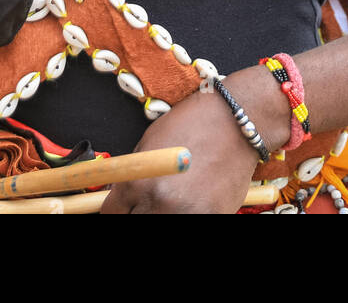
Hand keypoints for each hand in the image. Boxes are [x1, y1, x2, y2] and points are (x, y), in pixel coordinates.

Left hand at [101, 66, 279, 212]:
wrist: (235, 124)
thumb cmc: (191, 124)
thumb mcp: (149, 142)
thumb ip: (133, 173)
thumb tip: (121, 194)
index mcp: (138, 182)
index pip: (112, 212)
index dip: (115, 209)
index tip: (121, 206)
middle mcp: (160, 203)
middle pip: (134, 221)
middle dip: (136, 212)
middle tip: (143, 203)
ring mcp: (188, 214)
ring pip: (159, 224)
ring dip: (159, 214)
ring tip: (169, 201)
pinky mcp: (212, 218)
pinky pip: (190, 221)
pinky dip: (186, 214)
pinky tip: (189, 201)